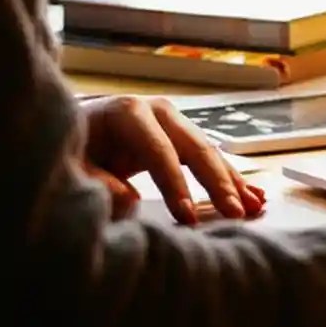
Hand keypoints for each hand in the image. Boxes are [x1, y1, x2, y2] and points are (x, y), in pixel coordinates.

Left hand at [79, 95, 265, 224]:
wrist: (73, 131)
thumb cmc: (72, 148)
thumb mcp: (73, 167)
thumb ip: (99, 184)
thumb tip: (131, 201)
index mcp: (128, 112)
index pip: (159, 152)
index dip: (176, 186)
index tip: (188, 216)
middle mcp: (158, 110)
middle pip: (196, 148)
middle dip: (218, 183)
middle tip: (235, 212)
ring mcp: (174, 120)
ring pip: (210, 153)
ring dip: (233, 181)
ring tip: (253, 206)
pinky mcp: (181, 136)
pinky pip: (209, 158)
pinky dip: (230, 178)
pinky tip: (252, 194)